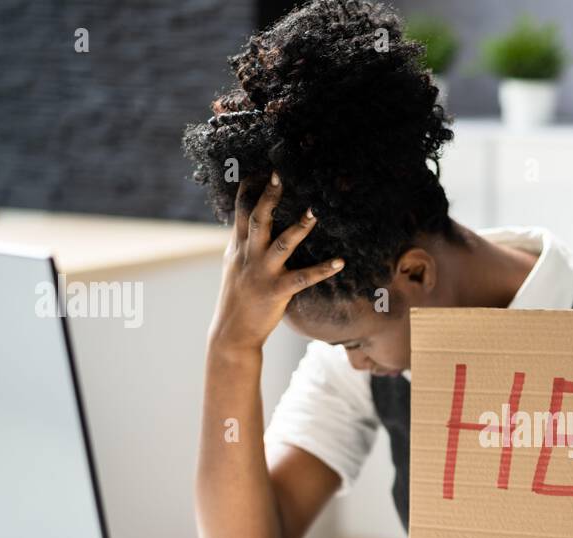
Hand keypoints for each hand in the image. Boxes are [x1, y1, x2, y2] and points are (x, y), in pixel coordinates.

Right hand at [208, 171, 344, 352]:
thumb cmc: (237, 298)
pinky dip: (323, 269)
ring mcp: (262, 273)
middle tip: (280, 174)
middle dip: (269, 196)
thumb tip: (249, 222)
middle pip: (258, 219)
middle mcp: (248, 255)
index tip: (260, 168)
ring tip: (315, 211)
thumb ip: (243, 243)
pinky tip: (340, 262)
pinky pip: (304, 278)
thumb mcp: (235, 265)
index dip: (250, 188)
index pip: (240, 210)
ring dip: (299, 227)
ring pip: (281, 244)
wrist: (232, 333)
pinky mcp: (277, 291)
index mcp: (238, 247)